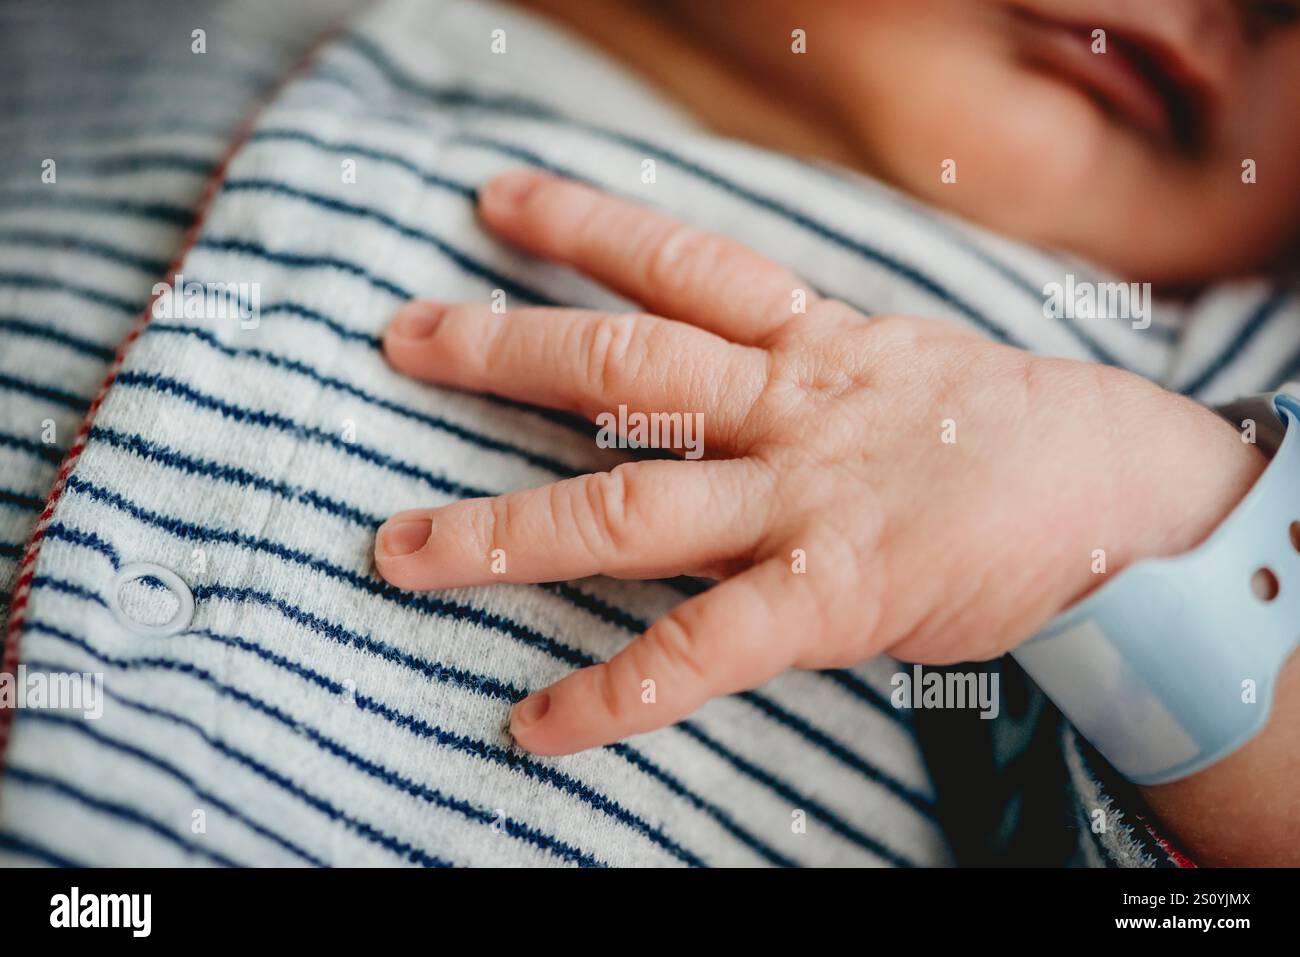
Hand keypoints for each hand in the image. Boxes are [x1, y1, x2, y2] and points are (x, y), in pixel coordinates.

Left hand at [374, 169, 1265, 755]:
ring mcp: (809, 501)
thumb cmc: (1012, 435)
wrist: (1132, 495)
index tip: (498, 205)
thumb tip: (721, 387)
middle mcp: (796, 407)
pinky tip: (536, 727)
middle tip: (402, 336)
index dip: (586, 225)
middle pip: (627, 364)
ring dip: (506, 528)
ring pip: (634, 504)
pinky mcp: (838, 594)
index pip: (683, 263)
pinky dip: (617, 693)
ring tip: (401, 552)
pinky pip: (708, 646)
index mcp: (817, 346)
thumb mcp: (901, 370)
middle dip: (506, 348)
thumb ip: (806, 370)